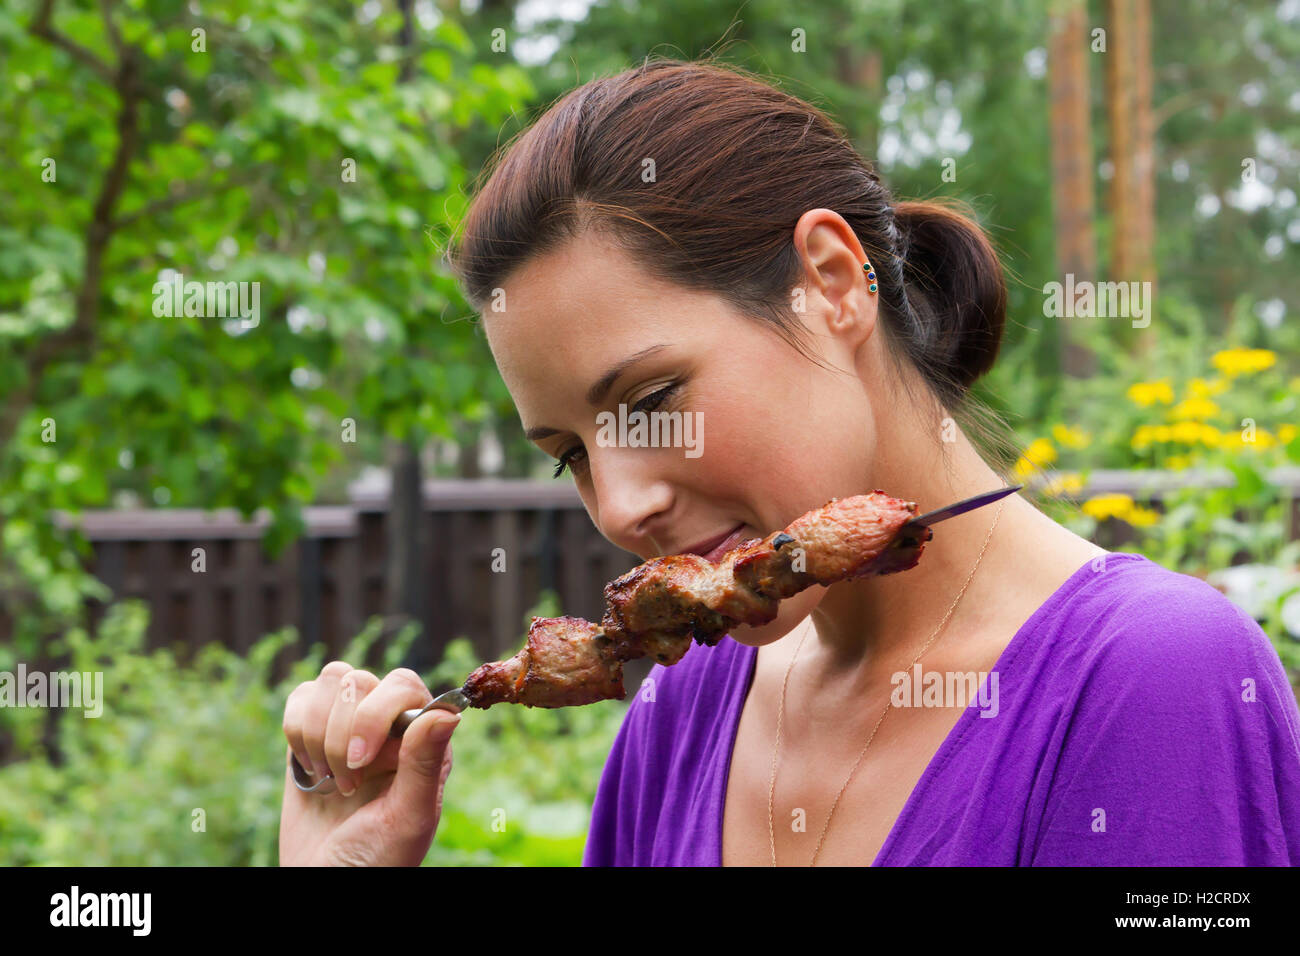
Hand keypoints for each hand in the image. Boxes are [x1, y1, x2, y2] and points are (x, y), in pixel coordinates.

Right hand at [279, 662, 459, 865]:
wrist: (322, 881)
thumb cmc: (375, 859)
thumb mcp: (407, 818)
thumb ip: (425, 764)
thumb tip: (448, 714)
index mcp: (424, 740)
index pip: (403, 684)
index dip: (375, 714)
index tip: (361, 763)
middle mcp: (391, 724)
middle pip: (361, 680)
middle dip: (342, 735)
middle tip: (347, 784)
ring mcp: (351, 724)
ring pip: (331, 680)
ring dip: (318, 734)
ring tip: (331, 779)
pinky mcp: (313, 731)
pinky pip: (301, 697)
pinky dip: (297, 732)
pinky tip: (311, 770)